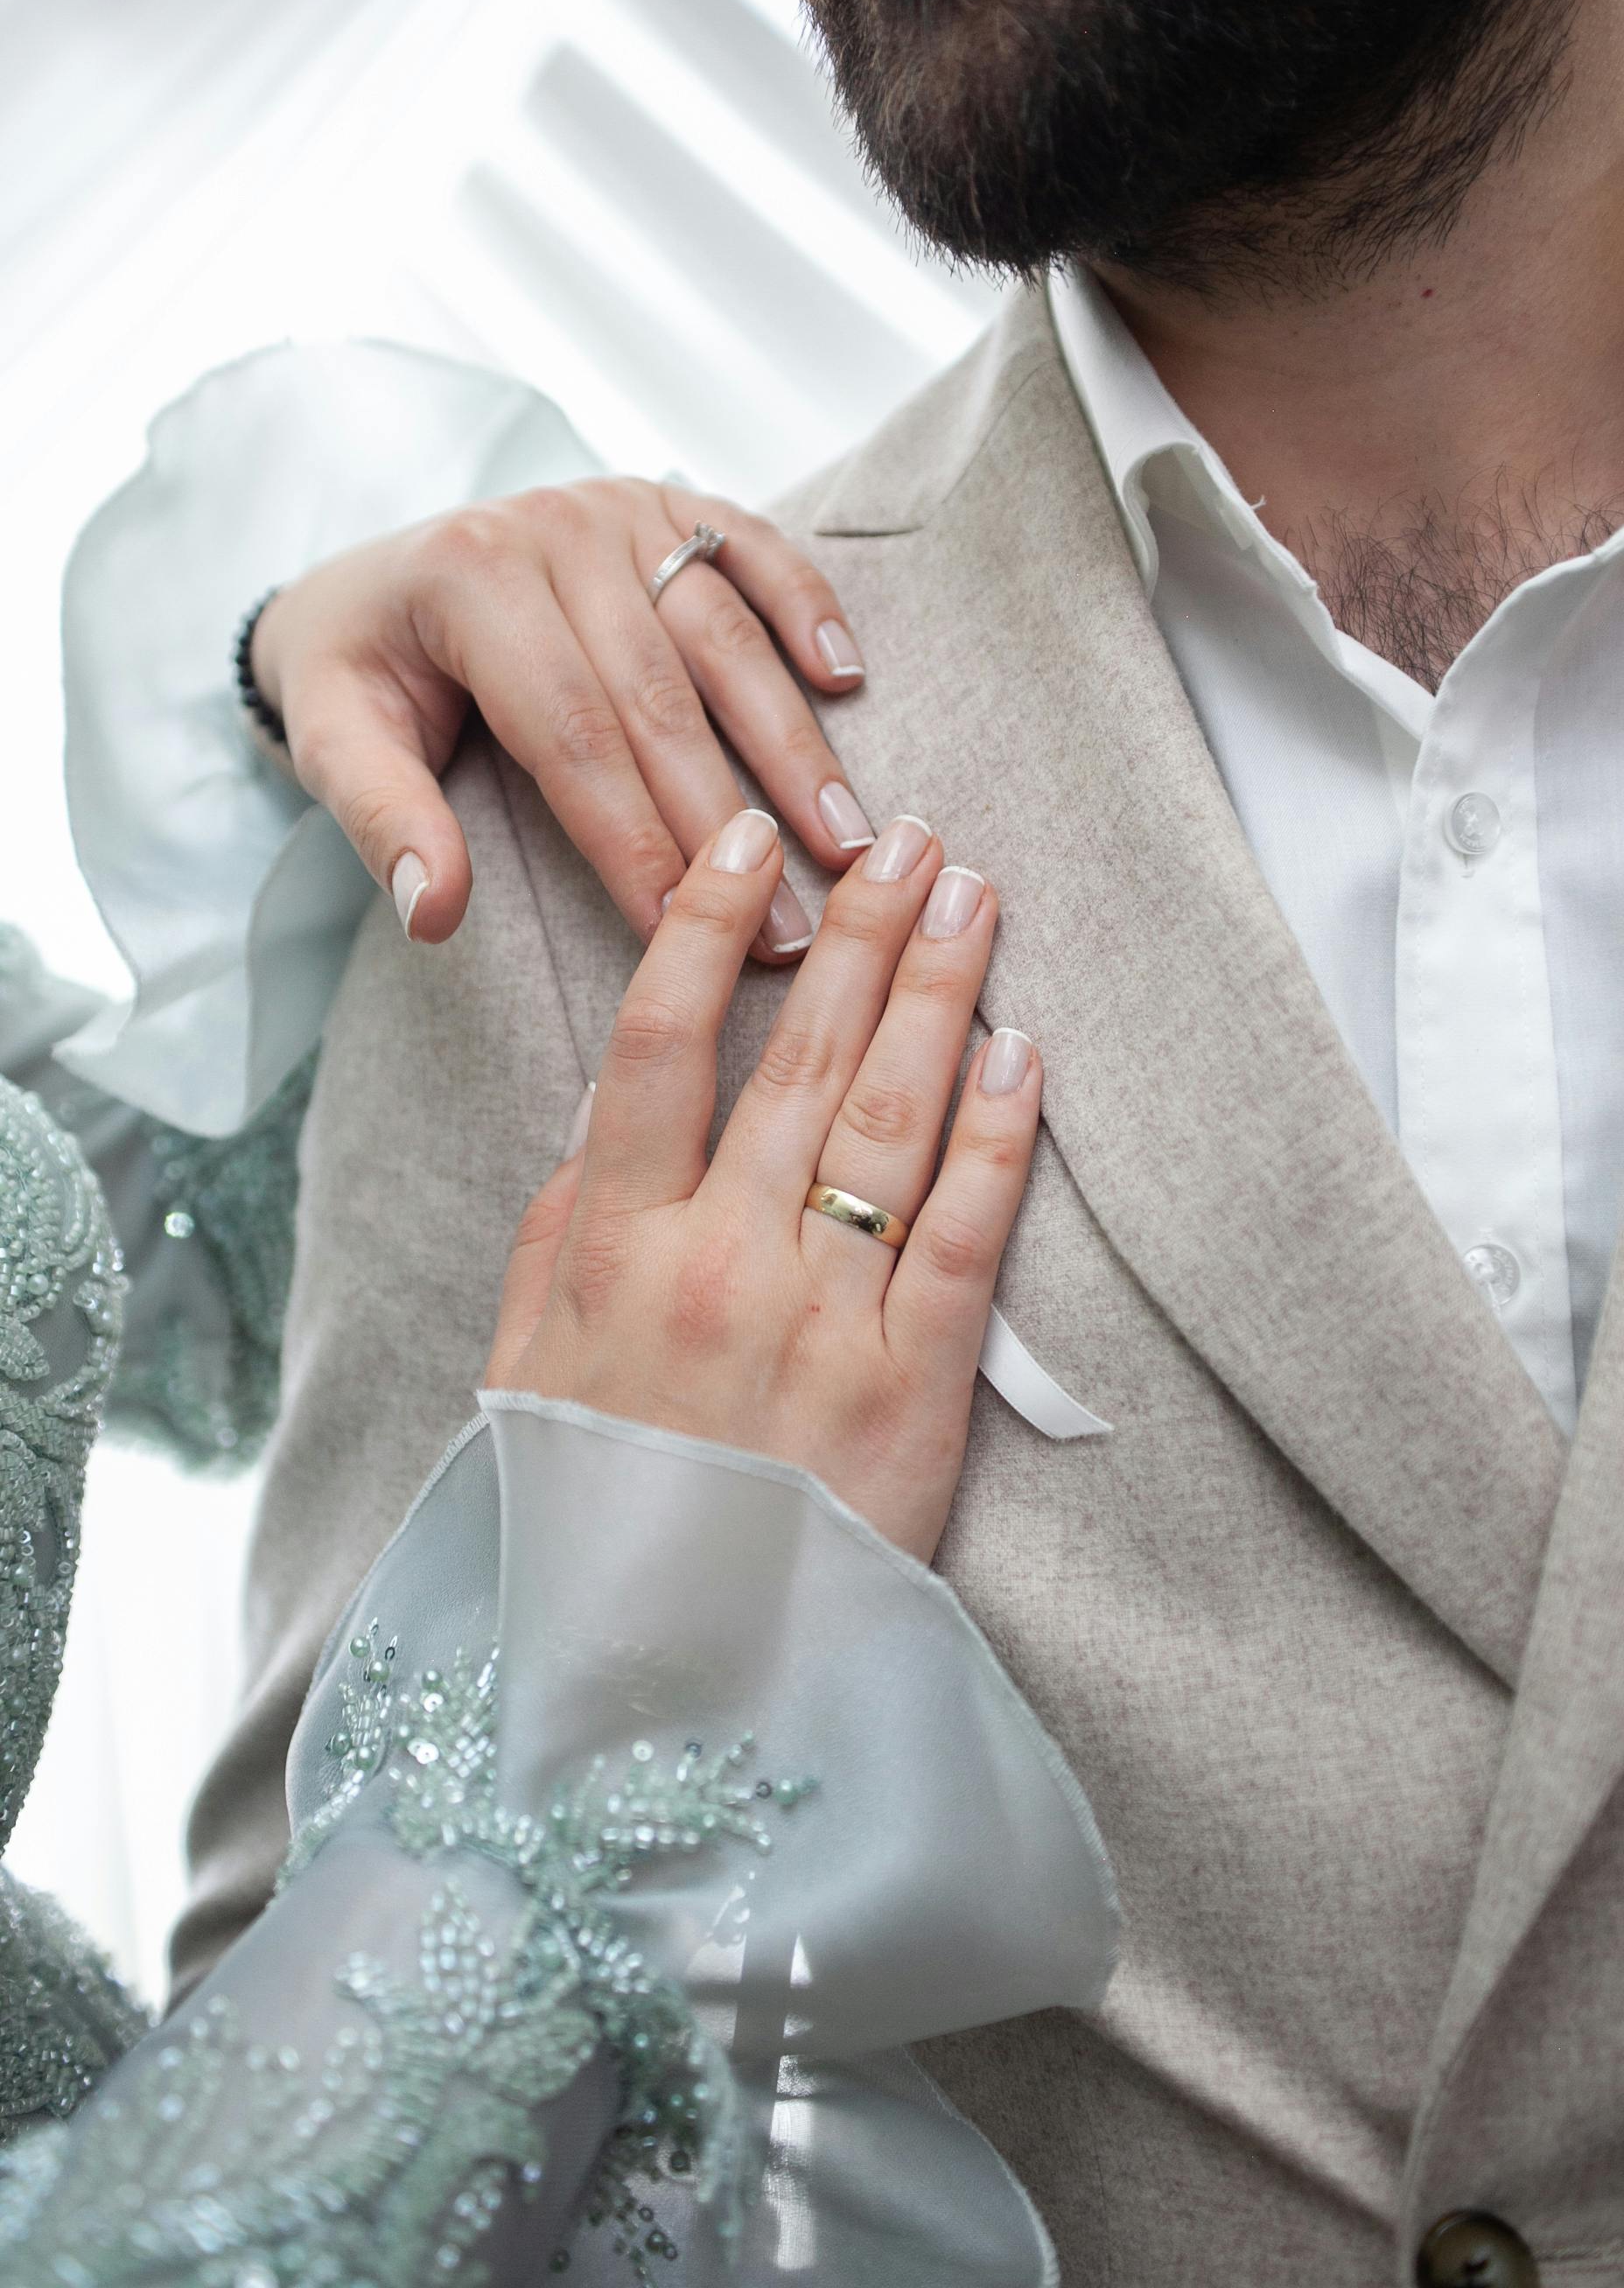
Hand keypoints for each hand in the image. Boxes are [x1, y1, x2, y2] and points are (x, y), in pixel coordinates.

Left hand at [252, 481, 871, 960]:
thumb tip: (434, 914)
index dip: (630, 839)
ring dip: (791, 744)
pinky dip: (808, 605)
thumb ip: (383, 823)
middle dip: (727, 822)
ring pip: (722, 634)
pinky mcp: (664, 504)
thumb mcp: (334, 742)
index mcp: (469, 580)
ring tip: (842, 840)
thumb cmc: (361, 675)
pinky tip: (846, 678)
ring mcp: (618, 509)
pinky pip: (753, 548)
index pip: (569, 732)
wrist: (362, 582)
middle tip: (786, 927)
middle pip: (660, 695)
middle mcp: (553, 528)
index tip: (680, 931)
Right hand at [484, 806, 1041, 1559]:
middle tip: (907, 836)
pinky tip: (1020, 1052)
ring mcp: (825, 1321)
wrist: (660, 1694)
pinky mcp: (918, 1388)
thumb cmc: (589, 1518)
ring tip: (971, 899)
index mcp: (613, 1251)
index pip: (660, 1045)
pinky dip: (1001, 1133)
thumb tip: (604, 1119)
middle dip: (861, 930)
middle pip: (803, 1058)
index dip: (702, 926)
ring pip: (895, 1118)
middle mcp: (721, 1264)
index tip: (741, 840)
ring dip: (940, 994)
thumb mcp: (525, 1373)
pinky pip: (970, 1233)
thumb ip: (556, 1235)